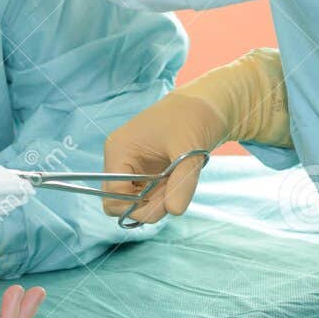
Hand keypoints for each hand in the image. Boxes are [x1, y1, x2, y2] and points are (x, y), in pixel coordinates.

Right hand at [103, 49, 289, 223]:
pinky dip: (158, 197)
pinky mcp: (142, 169)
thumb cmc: (193, 119)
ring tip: (178, 186)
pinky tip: (175, 183)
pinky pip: (142, 194)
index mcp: (119, 150)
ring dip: (154, 203)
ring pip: (131, 200)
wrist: (205, 106)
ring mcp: (129, 164)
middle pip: (117, 201)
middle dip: (144, 207)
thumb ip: (182, 183)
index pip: (113, 194)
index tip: (167, 204)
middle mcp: (118, 158)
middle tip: (173, 198)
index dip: (137, 207)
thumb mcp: (190, 151)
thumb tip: (174, 211)